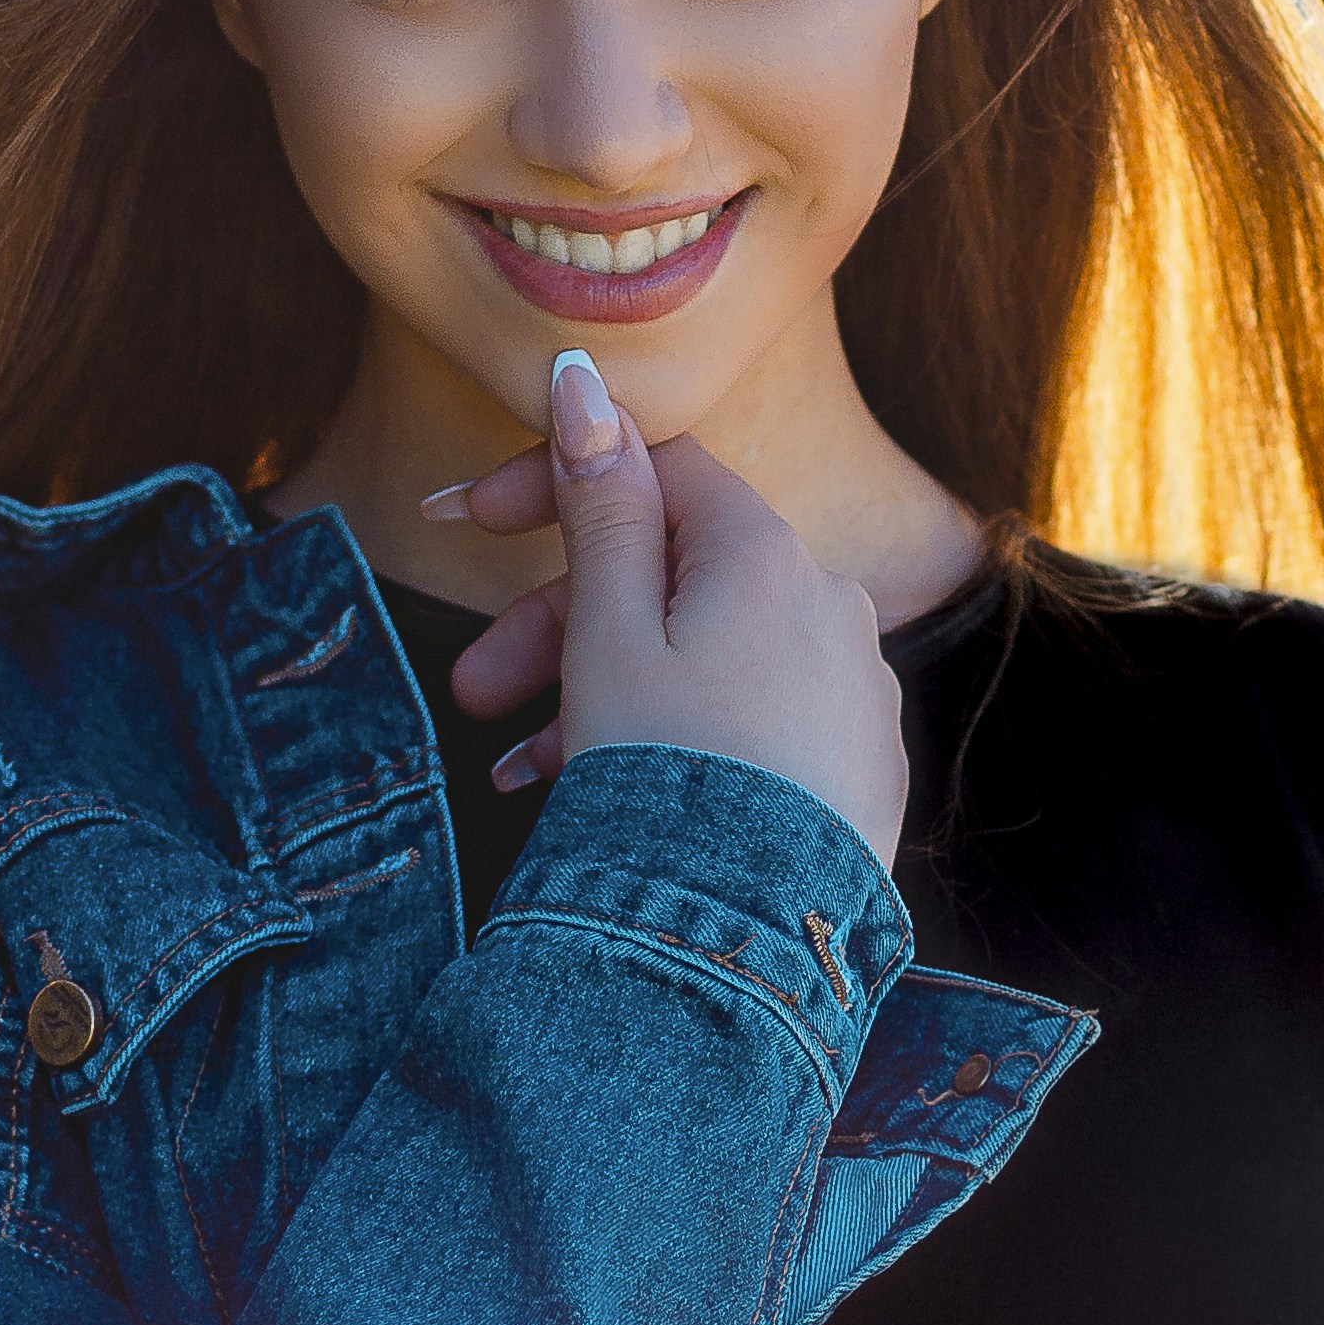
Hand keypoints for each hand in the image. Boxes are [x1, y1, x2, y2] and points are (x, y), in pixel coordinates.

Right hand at [424, 350, 908, 865]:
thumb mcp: (609, 632)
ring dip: (599, 692)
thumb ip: (600, 505)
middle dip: (557, 622)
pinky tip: (602, 794)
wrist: (747, 944)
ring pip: (701, 657)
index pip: (657, 471)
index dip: (556, 483)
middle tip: (472, 689)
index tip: (467, 524)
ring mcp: (851, 691)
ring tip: (515, 770)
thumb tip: (585, 380)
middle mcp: (829, 606)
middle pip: (673, 576)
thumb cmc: (669, 778)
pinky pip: (746, 720)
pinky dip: (670, 736)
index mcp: (768, 555)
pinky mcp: (856, 768)